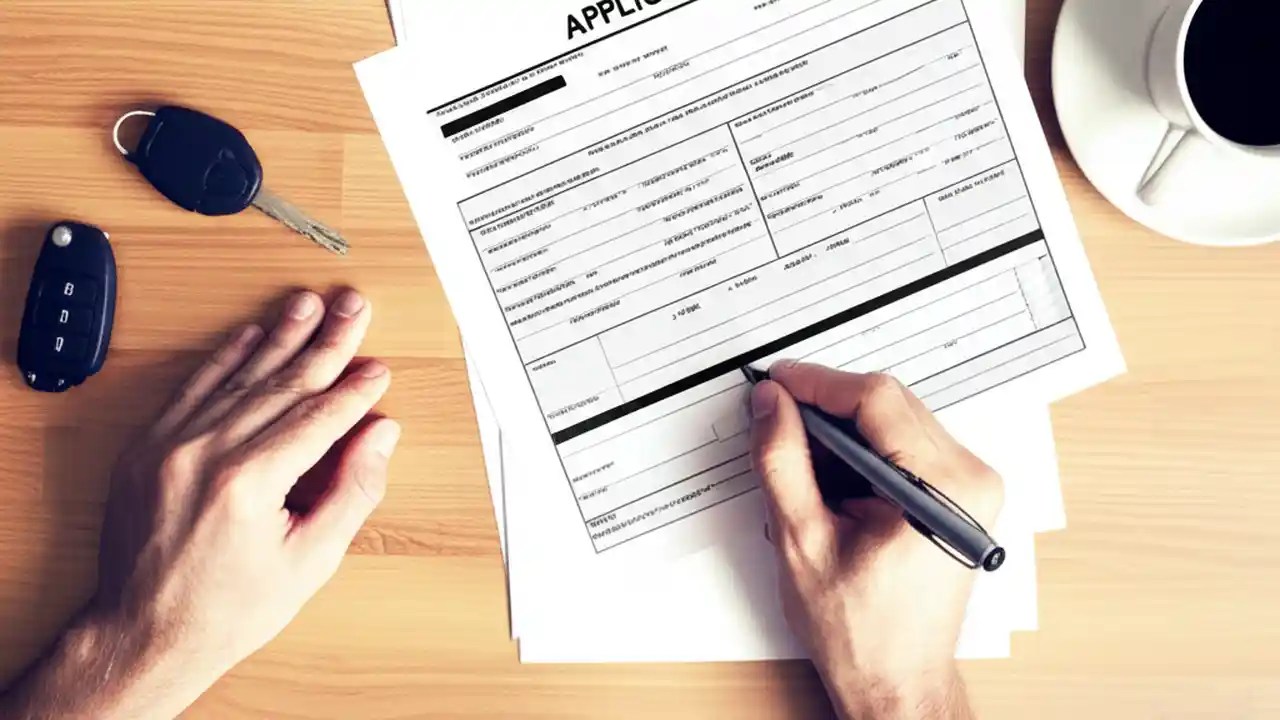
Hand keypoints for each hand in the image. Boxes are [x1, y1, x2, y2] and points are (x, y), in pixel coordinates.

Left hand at [0, 289, 398, 719]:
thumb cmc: (228, 609)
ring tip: (310, 304)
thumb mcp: (310, 562)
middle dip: (326, 344)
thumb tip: (380, 434)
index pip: (317, 417)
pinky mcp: (146, 447)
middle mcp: (203, 453)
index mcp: (248, 483)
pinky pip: (192, 388)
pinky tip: (253, 332)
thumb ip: (352, 491)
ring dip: (280, 337)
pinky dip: (225, 358)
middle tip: (353, 308)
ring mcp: (168, 445)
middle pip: (282, 384)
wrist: (144, 633)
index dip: (354, 391)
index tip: (379, 368)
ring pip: (239, 377)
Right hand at [749, 361, 1001, 719]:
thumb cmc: (863, 632)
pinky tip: (829, 481)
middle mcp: (971, 479)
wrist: (898, 680)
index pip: (877, 399)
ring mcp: (970, 485)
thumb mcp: (803, 541)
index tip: (776, 383)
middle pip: (889, 402)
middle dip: (826, 405)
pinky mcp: (958, 494)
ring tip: (800, 464)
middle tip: (776, 418)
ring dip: (841, 429)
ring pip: (895, 418)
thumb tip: (772, 406)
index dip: (818, 383)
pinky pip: (905, 443)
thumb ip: (783, 462)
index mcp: (943, 489)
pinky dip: (860, 449)